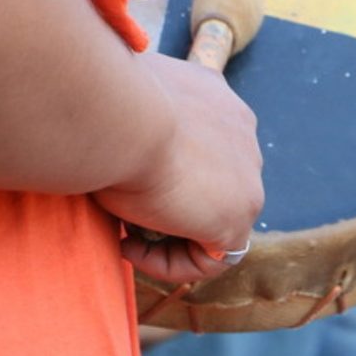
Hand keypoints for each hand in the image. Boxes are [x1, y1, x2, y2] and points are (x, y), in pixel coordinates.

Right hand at [93, 53, 262, 284]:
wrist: (122, 116)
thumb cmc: (108, 106)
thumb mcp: (126, 105)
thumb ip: (138, 120)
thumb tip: (114, 140)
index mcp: (214, 93)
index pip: (202, 140)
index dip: (164, 168)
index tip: (125, 174)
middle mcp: (240, 127)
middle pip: (213, 179)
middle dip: (171, 200)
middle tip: (124, 208)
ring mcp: (247, 173)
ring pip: (213, 219)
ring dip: (168, 233)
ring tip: (124, 233)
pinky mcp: (238, 216)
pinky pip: (208, 257)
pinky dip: (168, 262)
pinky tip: (130, 246)